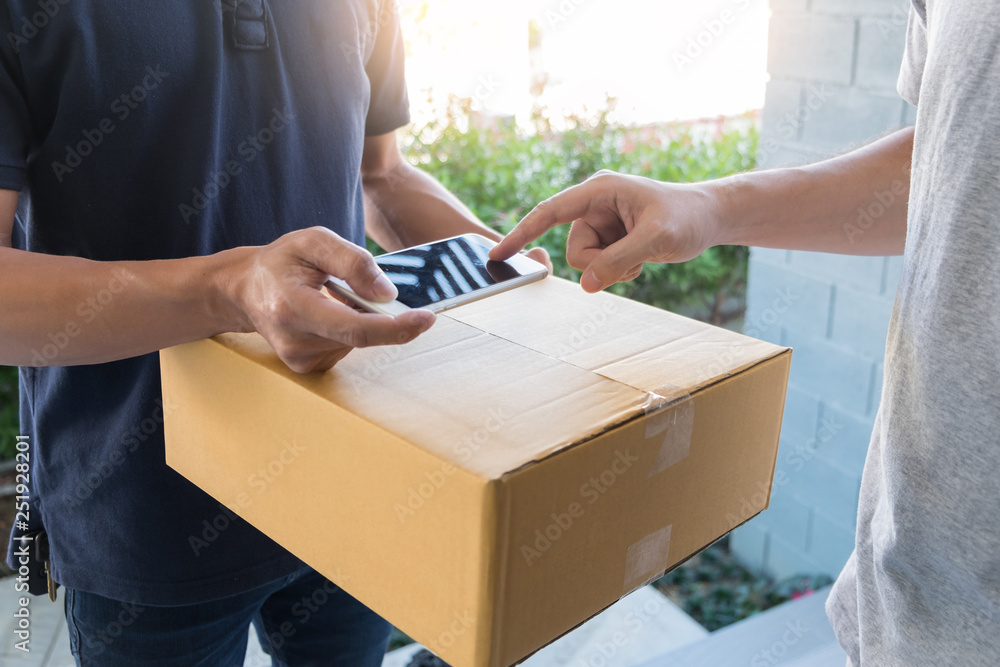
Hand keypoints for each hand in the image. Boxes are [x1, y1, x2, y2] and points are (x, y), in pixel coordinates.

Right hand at [228, 227, 435, 372]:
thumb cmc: (280, 263)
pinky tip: (329, 312)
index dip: (395, 327)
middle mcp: (294, 341)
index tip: (426, 318)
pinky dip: (350, 327)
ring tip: (332, 295)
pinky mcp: (307, 366)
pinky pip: (347, 346)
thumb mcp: (313, 242)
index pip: (354, 327)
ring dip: (361, 317)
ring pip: (357, 340)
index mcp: (292, 307)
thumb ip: (352, 261)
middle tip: (373, 289)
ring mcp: (299, 359)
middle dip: (381, 314)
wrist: (244, 290)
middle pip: (361, 334)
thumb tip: (387, 293)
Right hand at [490, 171, 721, 292]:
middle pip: (573, 250)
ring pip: (585, 263)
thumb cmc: (686, 217)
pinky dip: (618, 270)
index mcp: (599, 189)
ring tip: (641, 256)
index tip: (496, 254)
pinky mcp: (607, 239)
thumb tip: (585, 285)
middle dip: (601, 264)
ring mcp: (600, 223)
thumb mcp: (655, 239)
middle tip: (635, 259)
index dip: (520, 232)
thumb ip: (617, 261)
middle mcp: (594, 204)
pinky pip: (598, 267)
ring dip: (612, 268)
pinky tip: (641, 257)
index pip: (549, 212)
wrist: (708, 218)